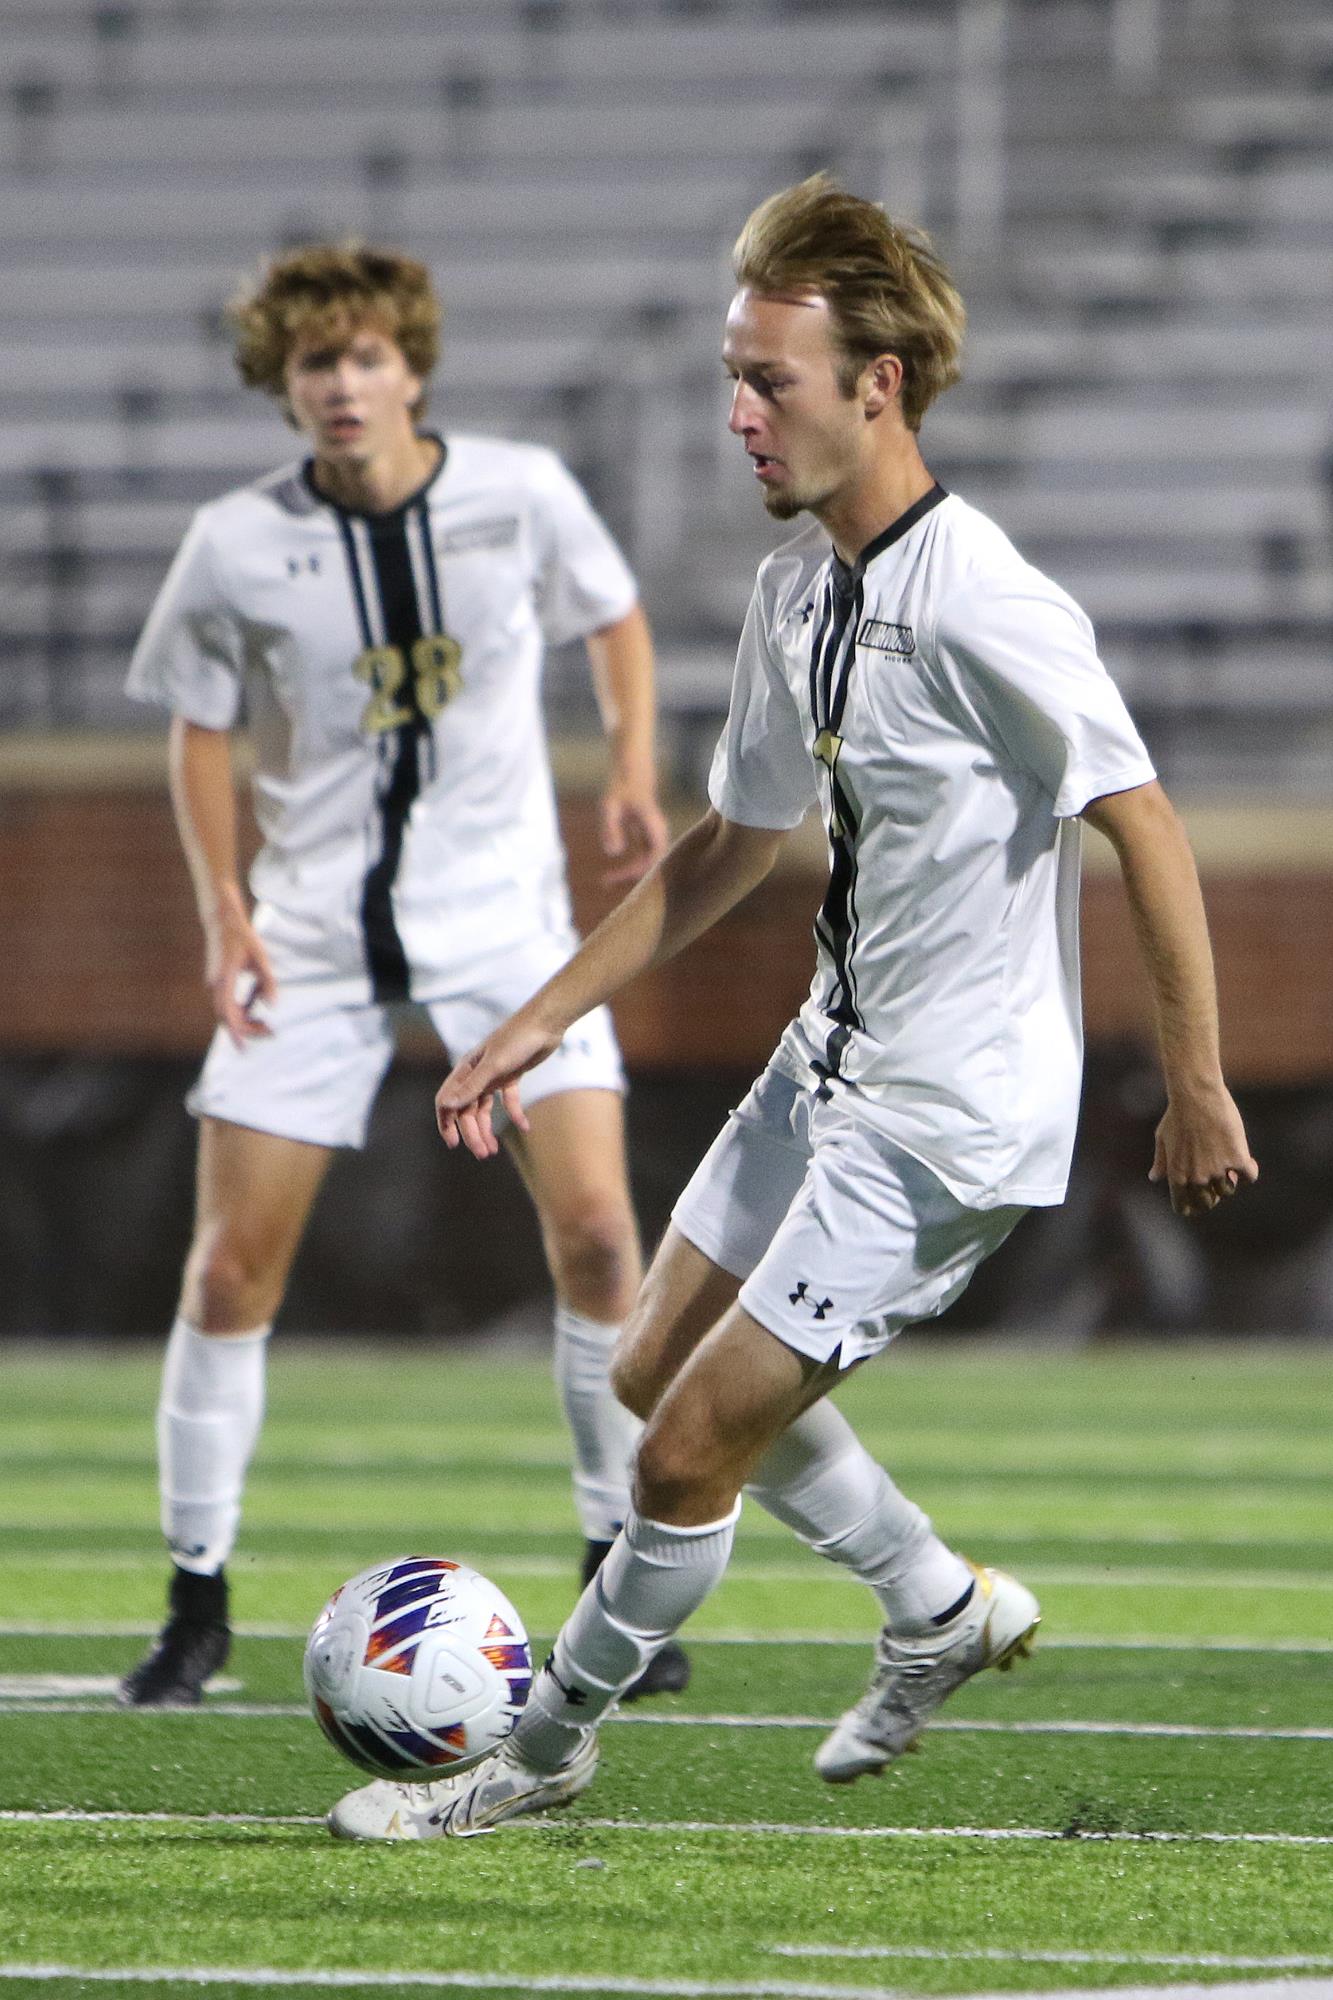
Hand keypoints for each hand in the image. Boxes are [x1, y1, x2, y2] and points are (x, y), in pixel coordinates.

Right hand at [204, 905, 276, 1049]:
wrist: (222, 921)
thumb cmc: (241, 937)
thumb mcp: (260, 958)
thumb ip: (268, 982)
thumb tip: (272, 1006)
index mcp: (223, 980)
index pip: (228, 1014)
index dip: (237, 1033)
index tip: (245, 1048)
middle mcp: (215, 986)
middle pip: (228, 1018)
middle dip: (247, 1029)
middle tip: (270, 1032)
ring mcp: (216, 985)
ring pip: (229, 1011)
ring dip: (246, 1019)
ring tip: (266, 1023)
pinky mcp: (219, 983)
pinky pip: (230, 1002)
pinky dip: (243, 1007)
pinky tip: (257, 1002)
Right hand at [435, 1015, 560, 1157]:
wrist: (546, 1023)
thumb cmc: (517, 1040)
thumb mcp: (494, 1067)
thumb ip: (471, 1088)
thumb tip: (446, 1105)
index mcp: (466, 1070)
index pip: (447, 1101)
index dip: (446, 1123)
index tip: (453, 1145)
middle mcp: (476, 1074)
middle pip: (467, 1110)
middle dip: (473, 1133)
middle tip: (484, 1154)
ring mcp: (494, 1075)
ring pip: (485, 1109)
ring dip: (488, 1129)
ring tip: (494, 1150)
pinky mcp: (512, 1075)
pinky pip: (508, 1100)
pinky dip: (514, 1114)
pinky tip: (524, 1127)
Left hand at [600, 773, 667, 886]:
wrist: (633, 775)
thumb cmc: (621, 788)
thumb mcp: (610, 807)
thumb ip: (611, 828)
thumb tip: (613, 853)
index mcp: (653, 827)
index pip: (651, 858)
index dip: (635, 871)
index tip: (613, 876)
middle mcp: (658, 835)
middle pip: (651, 866)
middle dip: (631, 879)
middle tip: (604, 883)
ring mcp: (655, 839)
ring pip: (647, 866)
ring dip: (629, 876)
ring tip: (606, 882)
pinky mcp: (648, 840)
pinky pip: (642, 861)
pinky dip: (629, 869)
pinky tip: (612, 876)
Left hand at [1149, 1083, 1257, 1217]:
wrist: (1197, 1095)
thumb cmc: (1176, 1114)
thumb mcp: (1162, 1138)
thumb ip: (1161, 1162)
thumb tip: (1154, 1178)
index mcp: (1176, 1175)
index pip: (1184, 1206)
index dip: (1191, 1207)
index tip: (1198, 1204)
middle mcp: (1197, 1177)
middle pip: (1209, 1202)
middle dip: (1213, 1196)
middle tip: (1216, 1185)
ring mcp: (1218, 1170)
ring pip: (1228, 1189)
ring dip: (1229, 1181)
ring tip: (1229, 1166)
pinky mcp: (1238, 1159)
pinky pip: (1249, 1176)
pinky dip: (1250, 1171)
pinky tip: (1247, 1161)